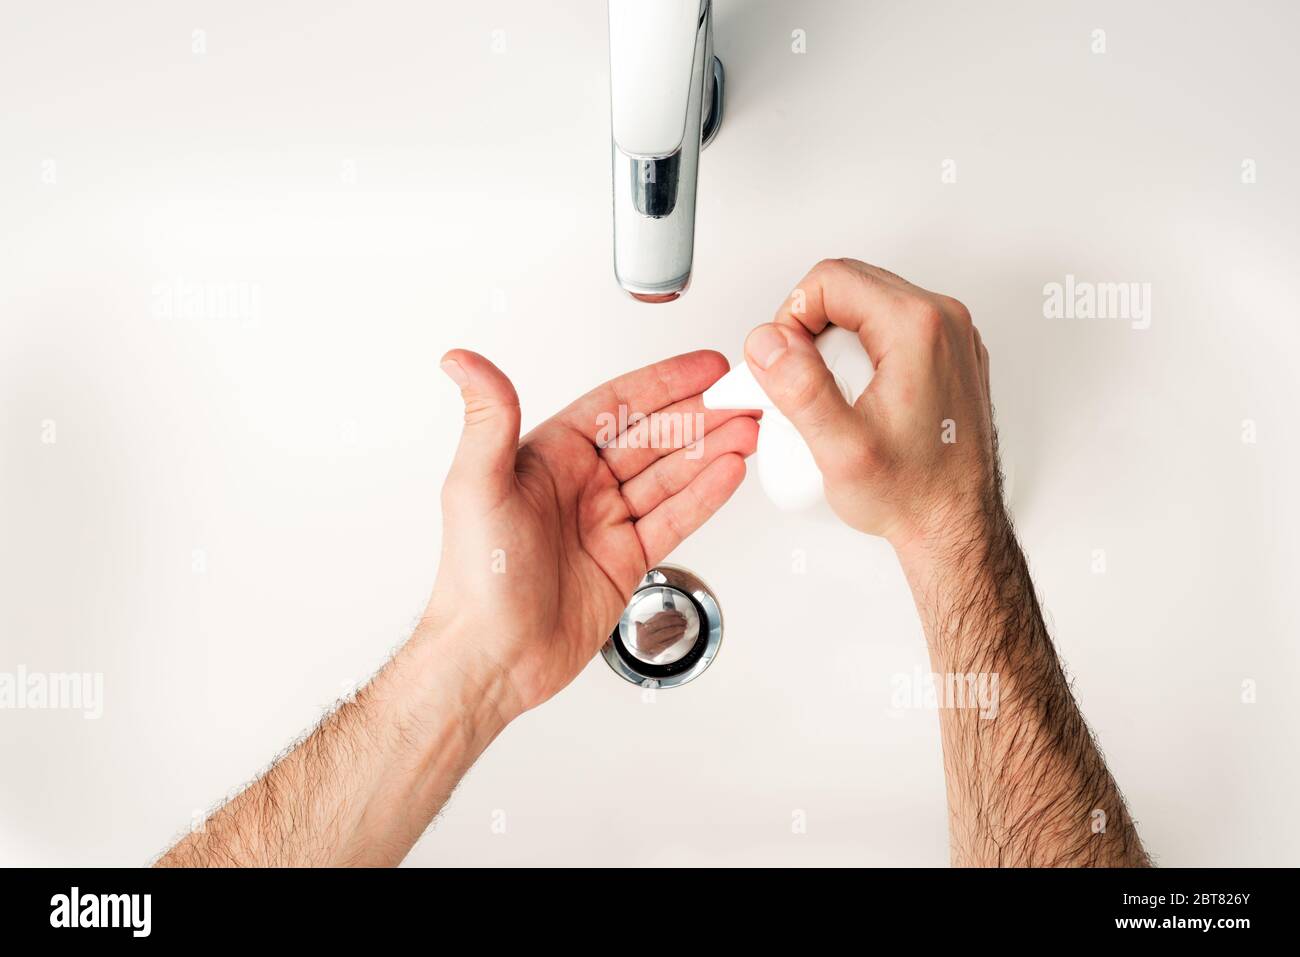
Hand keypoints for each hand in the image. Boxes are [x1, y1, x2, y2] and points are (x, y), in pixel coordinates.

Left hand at [424, 350, 758, 720]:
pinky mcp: (625, 560)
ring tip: (751, 431)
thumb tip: (464, 361)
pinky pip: (674, 519)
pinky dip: (705, 497)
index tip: (703, 367)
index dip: (664, 383)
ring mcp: (606, 522)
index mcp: (548, 458)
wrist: (493, 659)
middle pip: (654, 437)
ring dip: (712, 451)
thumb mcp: (476, 486)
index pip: (617, 405)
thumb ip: (487, 419)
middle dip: (702, 416)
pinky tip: (730, 474)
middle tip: (744, 399)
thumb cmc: (476, 579)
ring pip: (671, 475)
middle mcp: (579, 485)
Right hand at [743, 258, 996, 553]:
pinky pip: (891, 327)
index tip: (789, 363)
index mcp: (919, 328)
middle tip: (807, 383)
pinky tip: (858, 397)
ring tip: (834, 395)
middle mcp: (944, 321)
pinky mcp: (949, 354)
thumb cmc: (913, 494)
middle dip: (812, 328)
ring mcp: (952, 337)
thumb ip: (798, 387)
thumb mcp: (839, 448)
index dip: (793, 317)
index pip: (830, 278)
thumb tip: (767, 342)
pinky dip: (863, 352)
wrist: (955, 527)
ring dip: (836, 341)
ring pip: (869, 304)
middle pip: (850, 284)